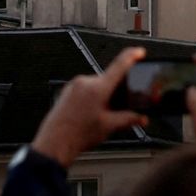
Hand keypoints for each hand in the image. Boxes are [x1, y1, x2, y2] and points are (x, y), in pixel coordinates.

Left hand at [30, 46, 148, 167]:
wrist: (54, 143)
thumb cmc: (77, 135)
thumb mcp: (108, 127)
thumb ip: (128, 119)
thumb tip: (141, 117)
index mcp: (98, 88)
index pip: (119, 65)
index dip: (132, 56)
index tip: (140, 51)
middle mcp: (85, 82)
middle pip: (108, 80)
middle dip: (115, 92)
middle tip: (116, 109)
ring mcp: (74, 85)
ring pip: (97, 86)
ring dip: (102, 96)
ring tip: (97, 117)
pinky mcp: (68, 90)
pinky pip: (85, 89)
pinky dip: (92, 98)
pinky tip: (88, 115)